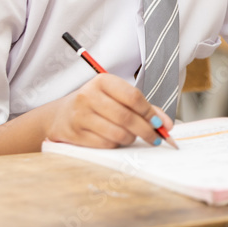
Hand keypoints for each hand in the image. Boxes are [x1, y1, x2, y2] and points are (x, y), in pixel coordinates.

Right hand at [45, 74, 172, 147]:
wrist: (61, 114)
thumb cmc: (96, 104)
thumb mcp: (116, 97)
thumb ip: (142, 107)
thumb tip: (166, 123)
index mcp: (102, 81)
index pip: (133, 96)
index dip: (150, 112)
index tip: (161, 123)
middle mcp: (89, 96)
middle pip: (126, 117)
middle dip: (146, 130)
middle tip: (156, 137)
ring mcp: (80, 115)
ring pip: (117, 133)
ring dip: (131, 138)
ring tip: (134, 136)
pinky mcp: (76, 134)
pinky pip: (105, 144)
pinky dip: (117, 145)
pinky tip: (117, 140)